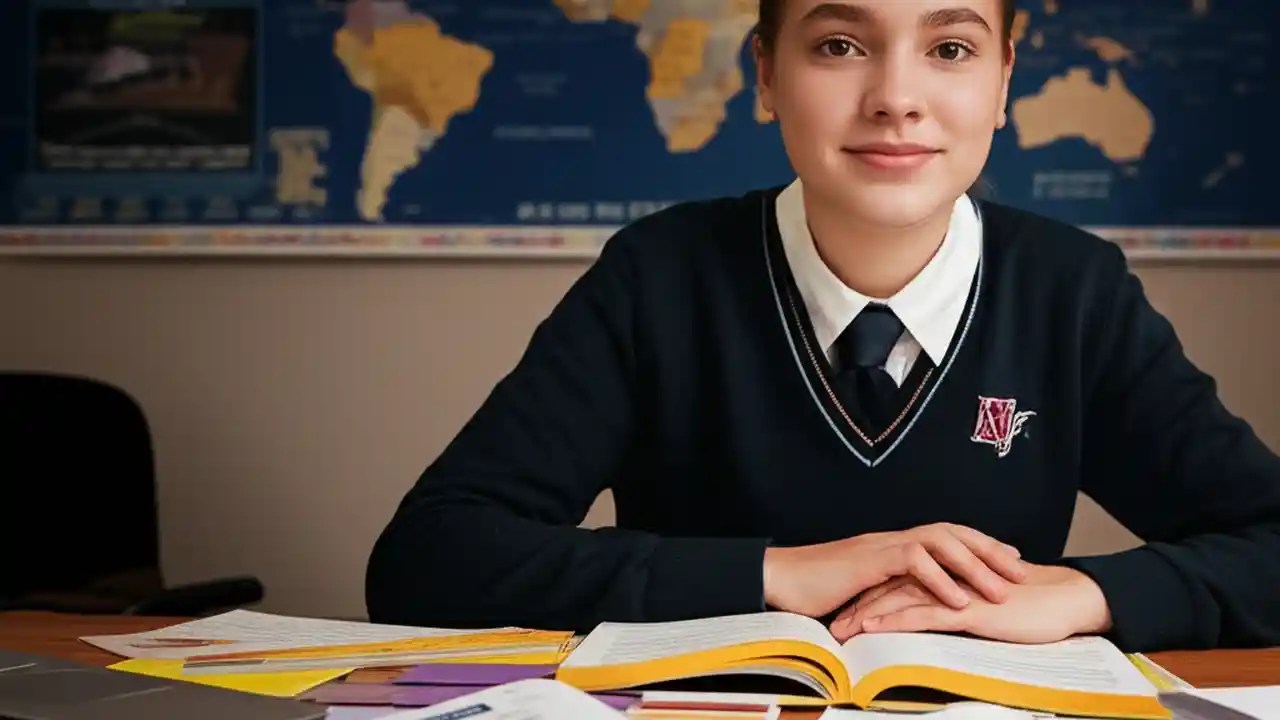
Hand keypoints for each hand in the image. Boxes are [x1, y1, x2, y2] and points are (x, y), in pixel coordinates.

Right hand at [762, 523, 1027, 619]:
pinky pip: (911, 563)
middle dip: (990, 551)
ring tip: (1000, 589)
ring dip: (973, 566)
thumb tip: (909, 600)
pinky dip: (939, 581)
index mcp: (891, 544)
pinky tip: (958, 600)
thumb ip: (886, 587)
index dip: (979, 545)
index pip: (945, 537)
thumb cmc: (812, 587)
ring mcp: (880, 546)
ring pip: (938, 543)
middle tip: (1022, 570)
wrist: (778, 578)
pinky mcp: (868, 561)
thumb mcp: (860, 587)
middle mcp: (891, 539)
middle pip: (952, 533)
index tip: (1010, 558)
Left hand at [829, 563, 1112, 642]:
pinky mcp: (967, 607)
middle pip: (889, 587)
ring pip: (899, 599)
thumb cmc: (1031, 607)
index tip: (842, 611)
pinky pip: (924, 612)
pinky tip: (873, 626)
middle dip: (856, 605)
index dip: (868, 596)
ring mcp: (955, 590)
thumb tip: (940, 622)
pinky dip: (895, 619)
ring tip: (840, 630)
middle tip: (828, 622)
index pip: (898, 582)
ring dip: (866, 614)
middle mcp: (945, 577)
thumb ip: (961, 608)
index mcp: (947, 575)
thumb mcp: (986, 608)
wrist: (1067, 600)